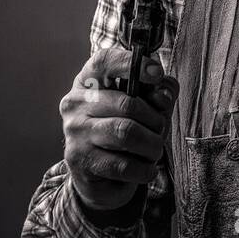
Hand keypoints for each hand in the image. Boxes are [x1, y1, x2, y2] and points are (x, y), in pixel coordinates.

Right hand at [60, 47, 177, 211]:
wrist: (98, 175)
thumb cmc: (124, 130)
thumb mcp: (143, 106)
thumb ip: (158, 92)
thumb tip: (163, 93)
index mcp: (89, 81)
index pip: (104, 61)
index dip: (131, 63)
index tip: (156, 73)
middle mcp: (76, 103)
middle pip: (127, 103)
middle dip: (156, 119)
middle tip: (161, 130)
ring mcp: (74, 132)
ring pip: (126, 133)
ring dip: (152, 145)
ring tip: (154, 150)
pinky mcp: (80, 161)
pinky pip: (124, 164)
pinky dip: (144, 169)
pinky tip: (145, 168)